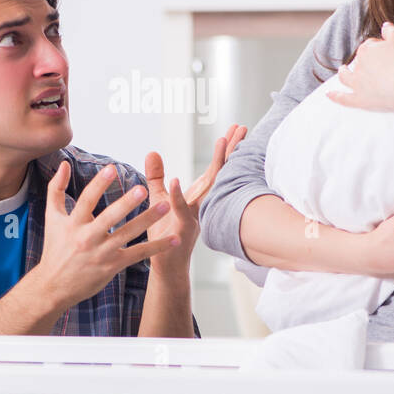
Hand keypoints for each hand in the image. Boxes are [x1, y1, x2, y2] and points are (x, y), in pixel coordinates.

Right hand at [33, 161, 177, 308]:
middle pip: (109, 217)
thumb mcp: (52, 218)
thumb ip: (56, 188)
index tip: (112, 168)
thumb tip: (64, 164)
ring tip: (166, 206)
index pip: (87, 200)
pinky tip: (173, 239)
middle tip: (144, 188)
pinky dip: (157, 247)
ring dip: (148, 220)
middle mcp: (87, 238)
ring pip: (128, 234)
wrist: (54, 285)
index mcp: (73, 223)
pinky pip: (138, 254)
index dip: (99, 184)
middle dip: (127, 203)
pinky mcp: (113, 266)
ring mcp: (102, 253)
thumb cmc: (55, 247)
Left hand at [142, 123, 245, 271]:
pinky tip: (175, 179)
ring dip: (217, 164)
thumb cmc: (164, 233)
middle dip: (231, 150)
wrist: (165, 266)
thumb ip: (156, 176)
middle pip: (219, 172)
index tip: (234, 130)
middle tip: (241, 128)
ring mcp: (193, 216)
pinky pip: (179, 210)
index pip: (214, 169)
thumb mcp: (158, 198)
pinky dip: (176, 195)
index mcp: (198, 196)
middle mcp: (201, 204)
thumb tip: (152, 151)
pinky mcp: (180, 229)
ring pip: (208, 187)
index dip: (225, 149)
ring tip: (222, 141)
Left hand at [326, 24, 393, 113]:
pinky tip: (328, 94)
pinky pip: (344, 98)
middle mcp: (358, 66)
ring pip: (345, 77)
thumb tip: (385, 26)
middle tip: (380, 64)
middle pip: (359, 60)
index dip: (378, 47)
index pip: (369, 46)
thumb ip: (390, 30)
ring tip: (342, 70)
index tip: (388, 51)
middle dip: (365, 60)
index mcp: (366, 50)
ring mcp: (357, 84)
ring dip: (343, 73)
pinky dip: (335, 96)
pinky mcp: (360, 100)